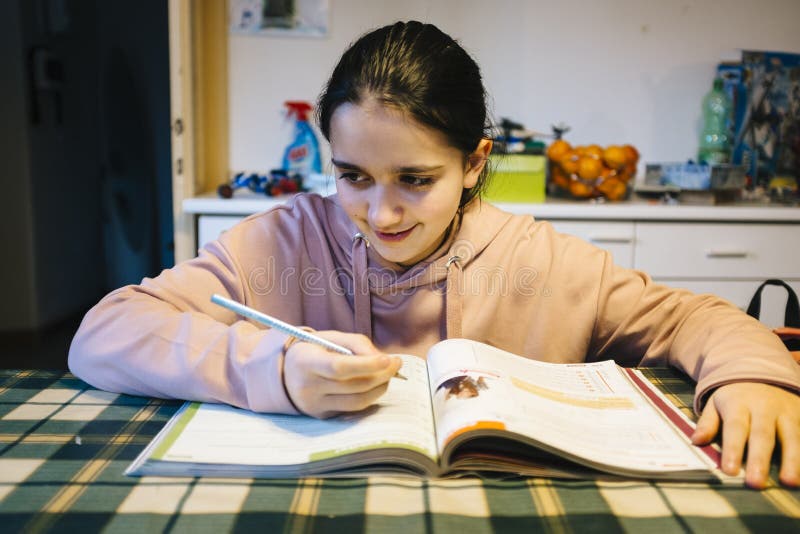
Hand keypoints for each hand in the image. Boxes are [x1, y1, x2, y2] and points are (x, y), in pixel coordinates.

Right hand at [281, 331, 402, 418]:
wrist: (288, 373)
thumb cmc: (315, 351)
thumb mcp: (331, 338)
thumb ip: (358, 344)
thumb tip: (383, 360)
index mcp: (305, 362)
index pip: (339, 367)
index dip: (366, 365)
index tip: (388, 359)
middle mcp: (307, 387)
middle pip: (353, 386)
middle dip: (381, 375)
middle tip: (396, 363)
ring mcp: (315, 405)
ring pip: (357, 401)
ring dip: (380, 388)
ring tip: (388, 374)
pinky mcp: (323, 415)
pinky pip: (353, 409)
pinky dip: (369, 396)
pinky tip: (376, 384)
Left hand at [691, 382, 799, 488]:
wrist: (763, 370)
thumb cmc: (736, 395)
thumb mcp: (716, 402)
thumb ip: (707, 422)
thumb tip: (696, 441)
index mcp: (739, 403)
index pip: (735, 427)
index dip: (733, 449)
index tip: (730, 470)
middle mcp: (764, 407)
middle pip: (763, 434)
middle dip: (759, 459)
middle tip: (755, 482)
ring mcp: (786, 412)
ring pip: (791, 436)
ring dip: (792, 460)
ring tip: (789, 481)